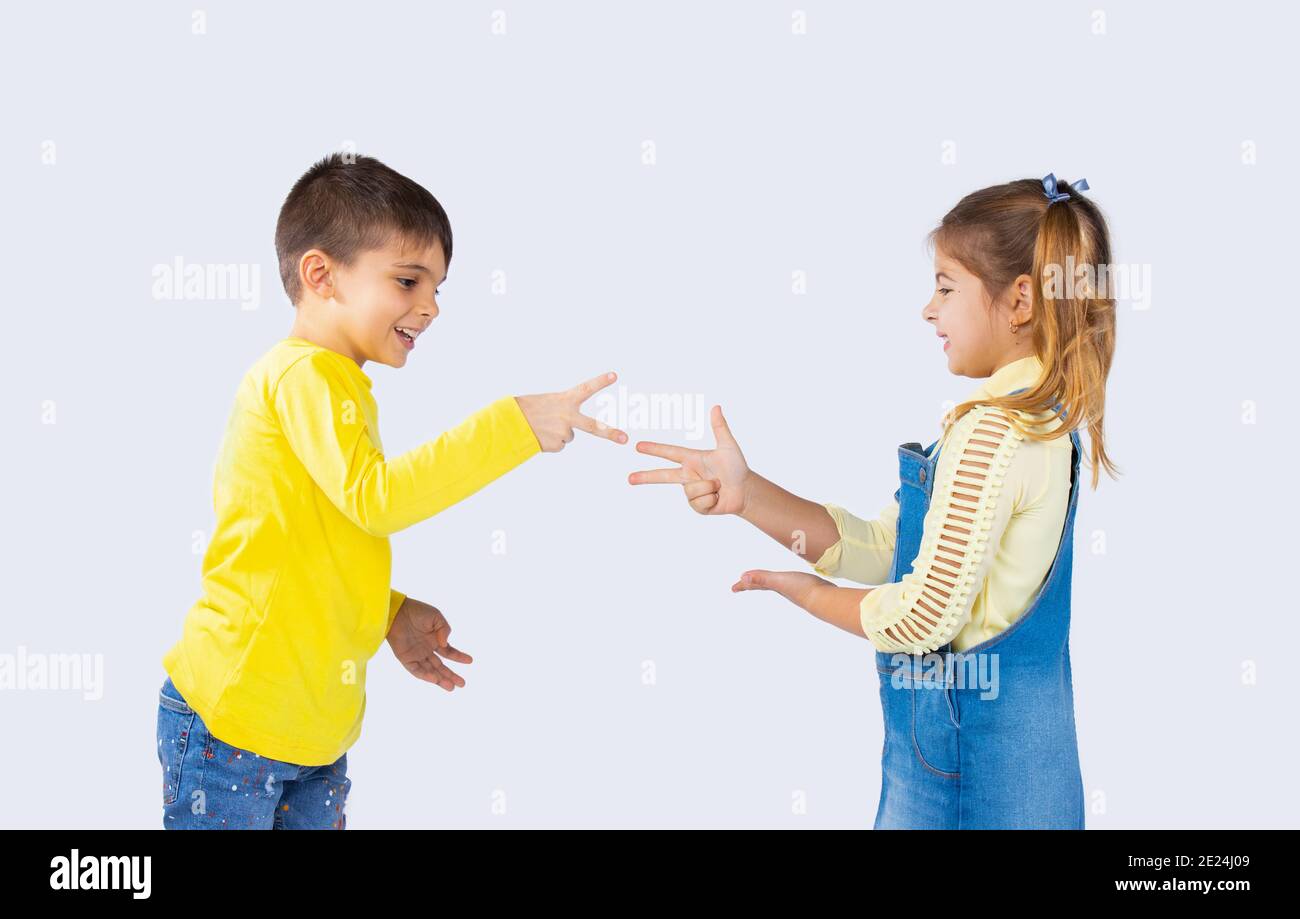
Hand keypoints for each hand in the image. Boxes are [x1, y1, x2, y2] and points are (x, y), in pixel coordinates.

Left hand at [385, 597, 473, 690]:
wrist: (397, 611)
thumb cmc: (416, 611)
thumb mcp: (436, 617)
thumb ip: (445, 629)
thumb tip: (445, 645)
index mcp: (434, 640)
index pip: (448, 652)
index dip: (459, 657)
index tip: (470, 661)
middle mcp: (426, 649)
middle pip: (440, 666)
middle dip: (451, 675)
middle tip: (462, 684)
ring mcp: (416, 655)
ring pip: (430, 671)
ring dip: (440, 680)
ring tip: (451, 687)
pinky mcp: (406, 658)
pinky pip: (416, 670)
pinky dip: (425, 675)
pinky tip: (435, 679)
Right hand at [515, 371, 628, 452]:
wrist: (509, 424)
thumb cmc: (528, 410)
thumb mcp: (547, 403)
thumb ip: (563, 410)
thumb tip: (570, 431)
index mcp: (564, 400)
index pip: (585, 388)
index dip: (600, 381)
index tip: (614, 375)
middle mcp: (567, 416)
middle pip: (593, 426)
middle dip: (610, 433)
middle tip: (625, 439)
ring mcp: (563, 432)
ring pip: (569, 435)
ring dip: (557, 433)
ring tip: (542, 427)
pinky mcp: (556, 445)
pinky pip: (559, 444)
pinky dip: (551, 442)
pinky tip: (540, 435)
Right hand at [628, 405, 750, 514]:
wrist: (745, 491)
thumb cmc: (737, 467)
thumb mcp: (728, 446)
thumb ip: (720, 428)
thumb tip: (716, 407)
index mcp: (692, 459)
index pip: (670, 453)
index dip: (654, 449)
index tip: (638, 445)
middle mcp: (689, 475)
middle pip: (663, 476)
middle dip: (645, 477)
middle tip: (629, 479)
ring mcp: (691, 492)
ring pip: (692, 489)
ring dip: (709, 487)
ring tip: (719, 486)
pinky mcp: (697, 506)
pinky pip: (699, 502)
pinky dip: (711, 499)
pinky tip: (717, 498)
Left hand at [730, 569, 832, 610]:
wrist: (826, 600)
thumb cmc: (803, 589)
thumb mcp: (779, 580)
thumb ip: (761, 578)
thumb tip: (742, 578)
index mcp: (776, 586)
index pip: (756, 584)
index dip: (744, 584)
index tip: (732, 588)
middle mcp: (783, 589)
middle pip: (763, 585)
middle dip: (752, 584)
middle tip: (741, 585)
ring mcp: (794, 590)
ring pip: (777, 585)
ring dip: (769, 583)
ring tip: (764, 583)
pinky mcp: (806, 588)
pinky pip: (790, 584)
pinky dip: (785, 583)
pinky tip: (791, 584)